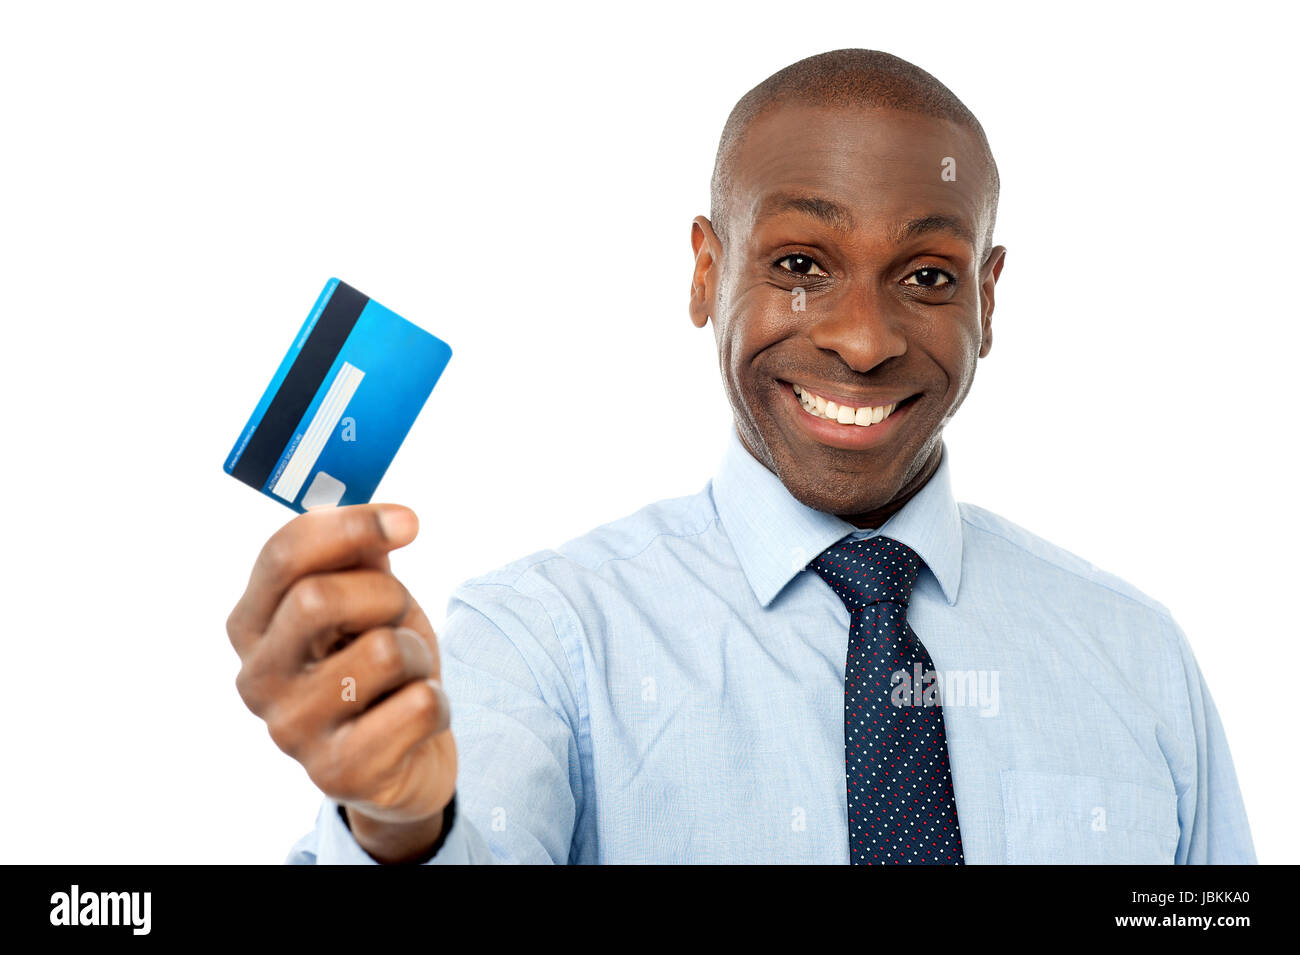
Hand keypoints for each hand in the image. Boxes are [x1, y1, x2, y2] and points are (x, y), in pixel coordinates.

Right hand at [226, 503, 455, 862]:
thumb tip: (387, 522)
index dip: (351, 525)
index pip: (284, 554)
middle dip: (385, 595)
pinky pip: (419, 706)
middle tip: (399, 615)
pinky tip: (413, 721)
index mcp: (251, 623)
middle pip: (318, 598)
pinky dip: (436, 704)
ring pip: (383, 652)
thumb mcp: (370, 599)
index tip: (409, 521)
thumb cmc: (380, 665)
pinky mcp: (337, 775)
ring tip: (404, 676)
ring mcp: (290, 732)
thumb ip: (363, 555)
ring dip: (416, 654)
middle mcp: (256, 678)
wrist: (407, 759)